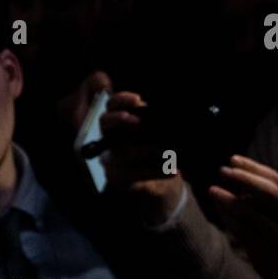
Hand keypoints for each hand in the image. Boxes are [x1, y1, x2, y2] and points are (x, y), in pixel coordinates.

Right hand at [99, 91, 184, 225]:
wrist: (157, 179)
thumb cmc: (158, 148)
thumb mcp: (158, 133)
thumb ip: (158, 122)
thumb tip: (169, 114)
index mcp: (120, 120)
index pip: (112, 104)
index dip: (121, 100)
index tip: (138, 99)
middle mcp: (110, 136)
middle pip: (105, 122)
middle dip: (119, 119)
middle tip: (138, 122)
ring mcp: (111, 158)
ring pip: (122, 153)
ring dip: (146, 150)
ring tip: (167, 151)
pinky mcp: (118, 177)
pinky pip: (133, 174)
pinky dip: (156, 172)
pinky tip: (172, 170)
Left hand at [208, 155, 277, 278]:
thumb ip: (275, 194)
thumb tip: (240, 174)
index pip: (275, 179)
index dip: (252, 168)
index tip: (232, 160)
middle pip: (266, 192)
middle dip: (242, 179)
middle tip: (222, 171)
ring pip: (250, 212)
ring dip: (228, 199)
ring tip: (213, 190)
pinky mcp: (266, 252)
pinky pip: (241, 231)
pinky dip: (228, 218)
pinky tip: (219, 209)